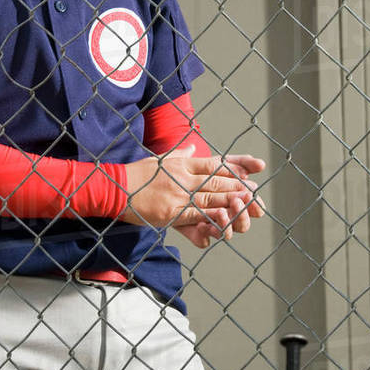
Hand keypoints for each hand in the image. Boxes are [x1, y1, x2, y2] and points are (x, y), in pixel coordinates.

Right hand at [123, 144, 264, 239]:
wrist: (114, 187)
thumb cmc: (135, 174)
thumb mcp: (159, 158)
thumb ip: (178, 154)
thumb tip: (192, 148)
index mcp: (182, 163)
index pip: (214, 164)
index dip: (234, 167)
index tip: (251, 170)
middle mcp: (183, 177)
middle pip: (216, 181)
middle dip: (238, 187)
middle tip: (255, 191)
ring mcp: (178, 194)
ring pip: (210, 198)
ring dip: (231, 202)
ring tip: (247, 205)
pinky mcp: (171, 211)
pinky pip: (195, 216)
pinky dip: (211, 219)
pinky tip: (224, 220)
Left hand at [177, 150, 265, 246]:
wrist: (169, 180)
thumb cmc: (199, 171)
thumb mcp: (219, 163)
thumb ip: (240, 163)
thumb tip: (261, 164)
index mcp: (237, 201)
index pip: (254, 208)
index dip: (255, 205)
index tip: (252, 194)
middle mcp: (227, 216)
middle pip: (243, 223)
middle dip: (241, 214)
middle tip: (238, 202)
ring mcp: (212, 225)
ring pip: (226, 233)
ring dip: (226, 225)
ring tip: (222, 214)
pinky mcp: (195, 232)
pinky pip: (203, 241)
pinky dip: (204, 235)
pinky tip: (201, 225)